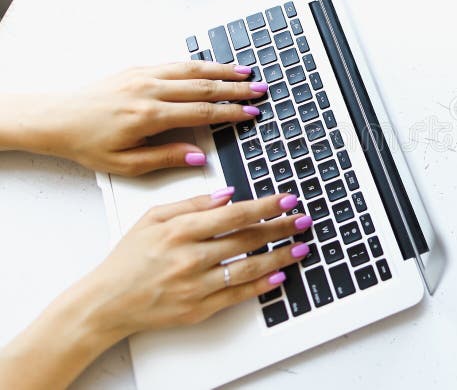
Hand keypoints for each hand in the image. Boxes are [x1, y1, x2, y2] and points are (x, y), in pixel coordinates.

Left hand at [30, 61, 269, 174]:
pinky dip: (198, 64)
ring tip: (245, 72)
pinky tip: (212, 66)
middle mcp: (149, 90)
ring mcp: (143, 75)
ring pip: (192, 69)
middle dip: (236, 88)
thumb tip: (198, 155)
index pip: (202, 112)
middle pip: (203, 86)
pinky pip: (175, 64)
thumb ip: (166, 158)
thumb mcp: (126, 164)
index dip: (230, 112)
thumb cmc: (85, 143)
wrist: (54, 118)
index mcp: (149, 115)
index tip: (250, 113)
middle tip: (260, 90)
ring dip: (222, 70)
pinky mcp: (136, 69)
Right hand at [86, 191, 309, 335]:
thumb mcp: (153, 218)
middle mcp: (190, 257)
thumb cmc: (129, 258)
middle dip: (280, 228)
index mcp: (180, 231)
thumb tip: (228, 194)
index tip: (286, 199)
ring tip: (300, 247)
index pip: (234, 214)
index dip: (265, 206)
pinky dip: (261, 285)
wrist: (107, 302)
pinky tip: (279, 276)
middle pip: (247, 239)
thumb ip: (192, 204)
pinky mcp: (199, 308)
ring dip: (279, 256)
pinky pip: (237, 295)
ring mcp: (196, 285)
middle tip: (302, 220)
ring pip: (248, 268)